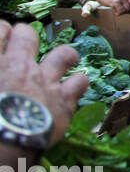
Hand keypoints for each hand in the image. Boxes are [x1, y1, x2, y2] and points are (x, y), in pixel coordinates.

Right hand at [0, 21, 87, 147]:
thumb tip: (2, 83)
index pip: (0, 30)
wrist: (4, 141)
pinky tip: (74, 88)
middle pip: (27, 34)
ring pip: (64, 54)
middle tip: (25, 42)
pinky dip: (78, 83)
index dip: (2, 31)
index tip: (3, 35)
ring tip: (62, 61)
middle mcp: (21, 66)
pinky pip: (81, 81)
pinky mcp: (65, 99)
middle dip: (26, 34)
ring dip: (64, 56)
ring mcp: (46, 80)